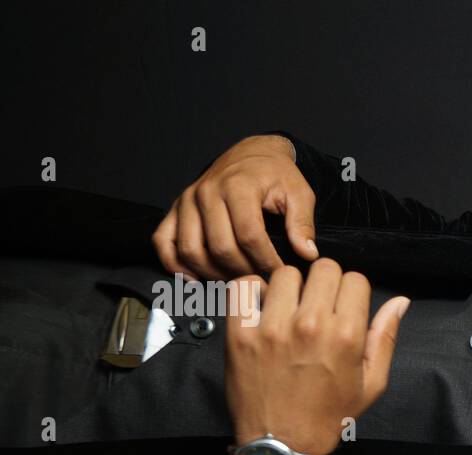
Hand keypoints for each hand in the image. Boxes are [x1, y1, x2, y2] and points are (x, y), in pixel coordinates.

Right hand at [154, 134, 318, 280]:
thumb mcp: (299, 193)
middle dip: (243, 272)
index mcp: (238, 186)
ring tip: (237, 282)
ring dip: (213, 274)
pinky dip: (175, 265)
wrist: (251, 154)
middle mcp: (206, 192)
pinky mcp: (176, 210)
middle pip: (220, 247)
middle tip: (262, 282)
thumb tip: (307, 253)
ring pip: (190, 250)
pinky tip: (196, 279)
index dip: (266, 262)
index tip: (281, 274)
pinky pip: (164, 242)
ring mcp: (187, 201)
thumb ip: (302, 223)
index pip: (250, 236)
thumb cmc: (276, 175)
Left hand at [225, 260, 409, 454]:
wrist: (283, 446)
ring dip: (291, 287)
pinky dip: (252, 292)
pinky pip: (243, 287)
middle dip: (326, 284)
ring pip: (286, 273)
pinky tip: (262, 308)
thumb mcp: (371, 384)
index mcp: (347, 335)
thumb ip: (384, 338)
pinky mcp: (241, 334)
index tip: (344, 306)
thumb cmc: (328, 416)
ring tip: (290, 309)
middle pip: (324, 269)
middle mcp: (311, 325)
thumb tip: (400, 302)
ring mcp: (273, 327)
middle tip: (319, 305)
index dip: (352, 291)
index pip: (355, 279)